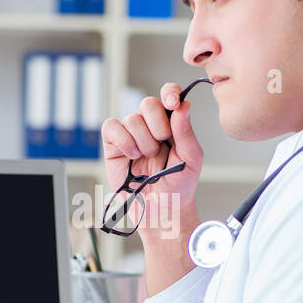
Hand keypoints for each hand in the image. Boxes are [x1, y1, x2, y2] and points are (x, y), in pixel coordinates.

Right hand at [100, 82, 204, 232]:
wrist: (161, 210)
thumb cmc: (178, 186)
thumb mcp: (191, 159)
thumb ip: (186, 132)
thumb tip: (183, 106)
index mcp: (171, 123)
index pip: (169, 95)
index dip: (169, 93)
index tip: (173, 103)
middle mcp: (150, 125)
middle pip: (148, 103)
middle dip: (158, 125)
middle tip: (162, 146)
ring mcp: (131, 134)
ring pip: (132, 118)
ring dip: (143, 140)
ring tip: (148, 158)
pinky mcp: (113, 145)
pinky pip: (112, 127)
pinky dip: (123, 140)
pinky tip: (132, 155)